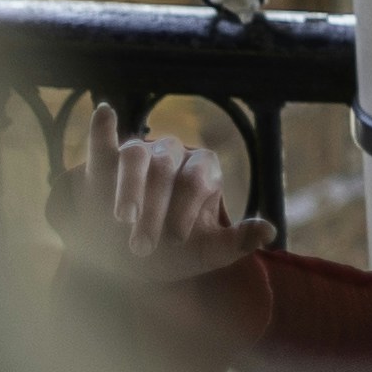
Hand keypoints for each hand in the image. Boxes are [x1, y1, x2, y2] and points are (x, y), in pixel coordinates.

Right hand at [92, 121, 273, 280]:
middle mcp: (174, 156)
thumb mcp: (205, 254)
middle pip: (165, 168)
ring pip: (135, 156)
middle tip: (142, 247)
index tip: (175, 241)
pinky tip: (105, 112)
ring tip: (123, 218)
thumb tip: (270, 232)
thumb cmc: (174, 252)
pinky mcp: (105, 161)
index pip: (197, 179)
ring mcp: (139, 154)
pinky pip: (103, 142)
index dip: (187, 208)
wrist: (129, 260)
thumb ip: (236, 243)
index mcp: (203, 173)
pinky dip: (102, 128)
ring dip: (129, 187)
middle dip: (154, 210)